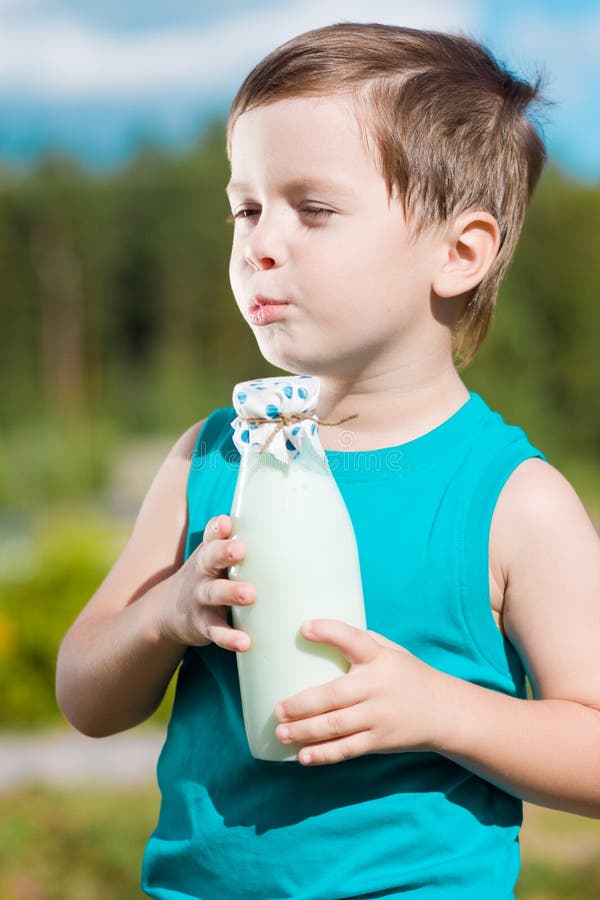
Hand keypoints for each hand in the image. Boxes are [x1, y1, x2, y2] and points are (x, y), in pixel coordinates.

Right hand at [157, 514, 254, 651]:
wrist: (169, 610)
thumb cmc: (209, 575)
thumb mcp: (214, 556)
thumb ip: (233, 540)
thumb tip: (268, 518)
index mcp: (208, 552)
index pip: (211, 535)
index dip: (218, 528)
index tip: (227, 523)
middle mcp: (202, 572)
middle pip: (210, 559)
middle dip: (224, 553)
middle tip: (240, 549)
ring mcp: (200, 598)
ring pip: (214, 593)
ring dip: (231, 593)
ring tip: (250, 594)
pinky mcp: (202, 624)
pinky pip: (217, 631)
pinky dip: (230, 637)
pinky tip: (245, 642)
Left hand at [274, 619, 450, 764]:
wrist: (444, 711)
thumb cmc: (409, 675)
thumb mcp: (392, 651)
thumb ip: (363, 644)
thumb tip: (320, 633)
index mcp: (379, 657)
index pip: (353, 639)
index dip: (329, 632)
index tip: (303, 628)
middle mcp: (377, 686)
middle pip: (333, 697)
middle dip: (301, 704)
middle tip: (277, 709)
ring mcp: (379, 717)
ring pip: (335, 726)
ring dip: (305, 731)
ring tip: (281, 732)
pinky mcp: (380, 741)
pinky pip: (347, 749)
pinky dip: (324, 754)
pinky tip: (303, 756)